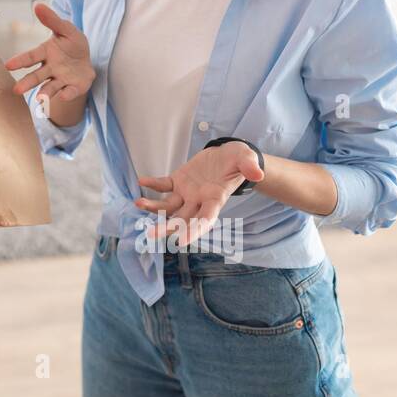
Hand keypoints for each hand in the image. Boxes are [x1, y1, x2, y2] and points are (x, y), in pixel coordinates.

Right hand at [4, 3, 94, 106]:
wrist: (86, 58)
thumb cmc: (71, 42)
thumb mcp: (65, 29)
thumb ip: (52, 20)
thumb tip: (38, 5)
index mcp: (46, 53)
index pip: (31, 57)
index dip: (20, 61)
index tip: (7, 65)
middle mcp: (50, 68)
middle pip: (37, 76)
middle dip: (27, 83)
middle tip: (16, 91)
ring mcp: (61, 79)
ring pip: (51, 87)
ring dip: (45, 93)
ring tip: (40, 99)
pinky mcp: (74, 87)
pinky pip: (70, 91)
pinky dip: (67, 94)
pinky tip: (64, 96)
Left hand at [134, 141, 264, 245]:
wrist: (228, 155)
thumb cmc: (239, 160)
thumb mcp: (246, 159)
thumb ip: (249, 166)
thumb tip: (257, 173)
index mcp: (216, 199)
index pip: (205, 219)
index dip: (194, 231)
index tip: (182, 241)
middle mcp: (199, 201)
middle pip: (182, 219)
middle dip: (167, 227)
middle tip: (151, 234)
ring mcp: (187, 193)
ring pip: (169, 205)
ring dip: (154, 207)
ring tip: (138, 204)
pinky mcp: (179, 181)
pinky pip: (163, 185)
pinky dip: (153, 184)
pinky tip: (142, 181)